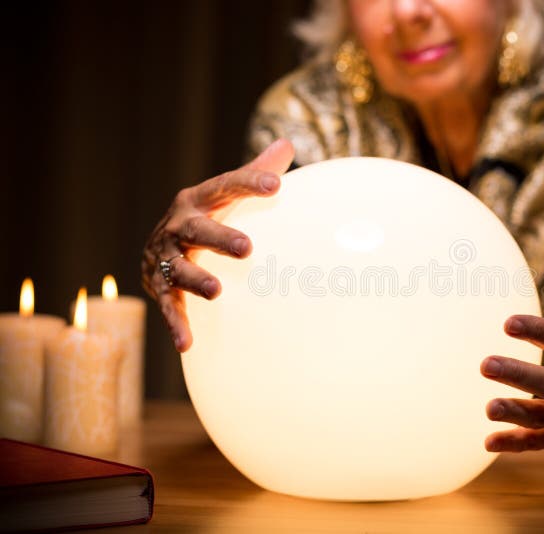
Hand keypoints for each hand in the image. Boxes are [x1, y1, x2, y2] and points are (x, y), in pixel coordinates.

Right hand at [141, 139, 294, 351]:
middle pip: (198, 229)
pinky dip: (176, 324)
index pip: (226, 187)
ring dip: (196, 280)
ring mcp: (165, 257)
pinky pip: (168, 306)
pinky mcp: (158, 287)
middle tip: (246, 248)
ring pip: (179, 269)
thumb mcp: (226, 193)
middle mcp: (178, 225)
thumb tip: (289, 144)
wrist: (159, 244)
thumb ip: (256, 172)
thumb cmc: (208, 216)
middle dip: (220, 237)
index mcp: (198, 199)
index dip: (250, 184)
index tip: (277, 186)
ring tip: (217, 291)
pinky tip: (188, 344)